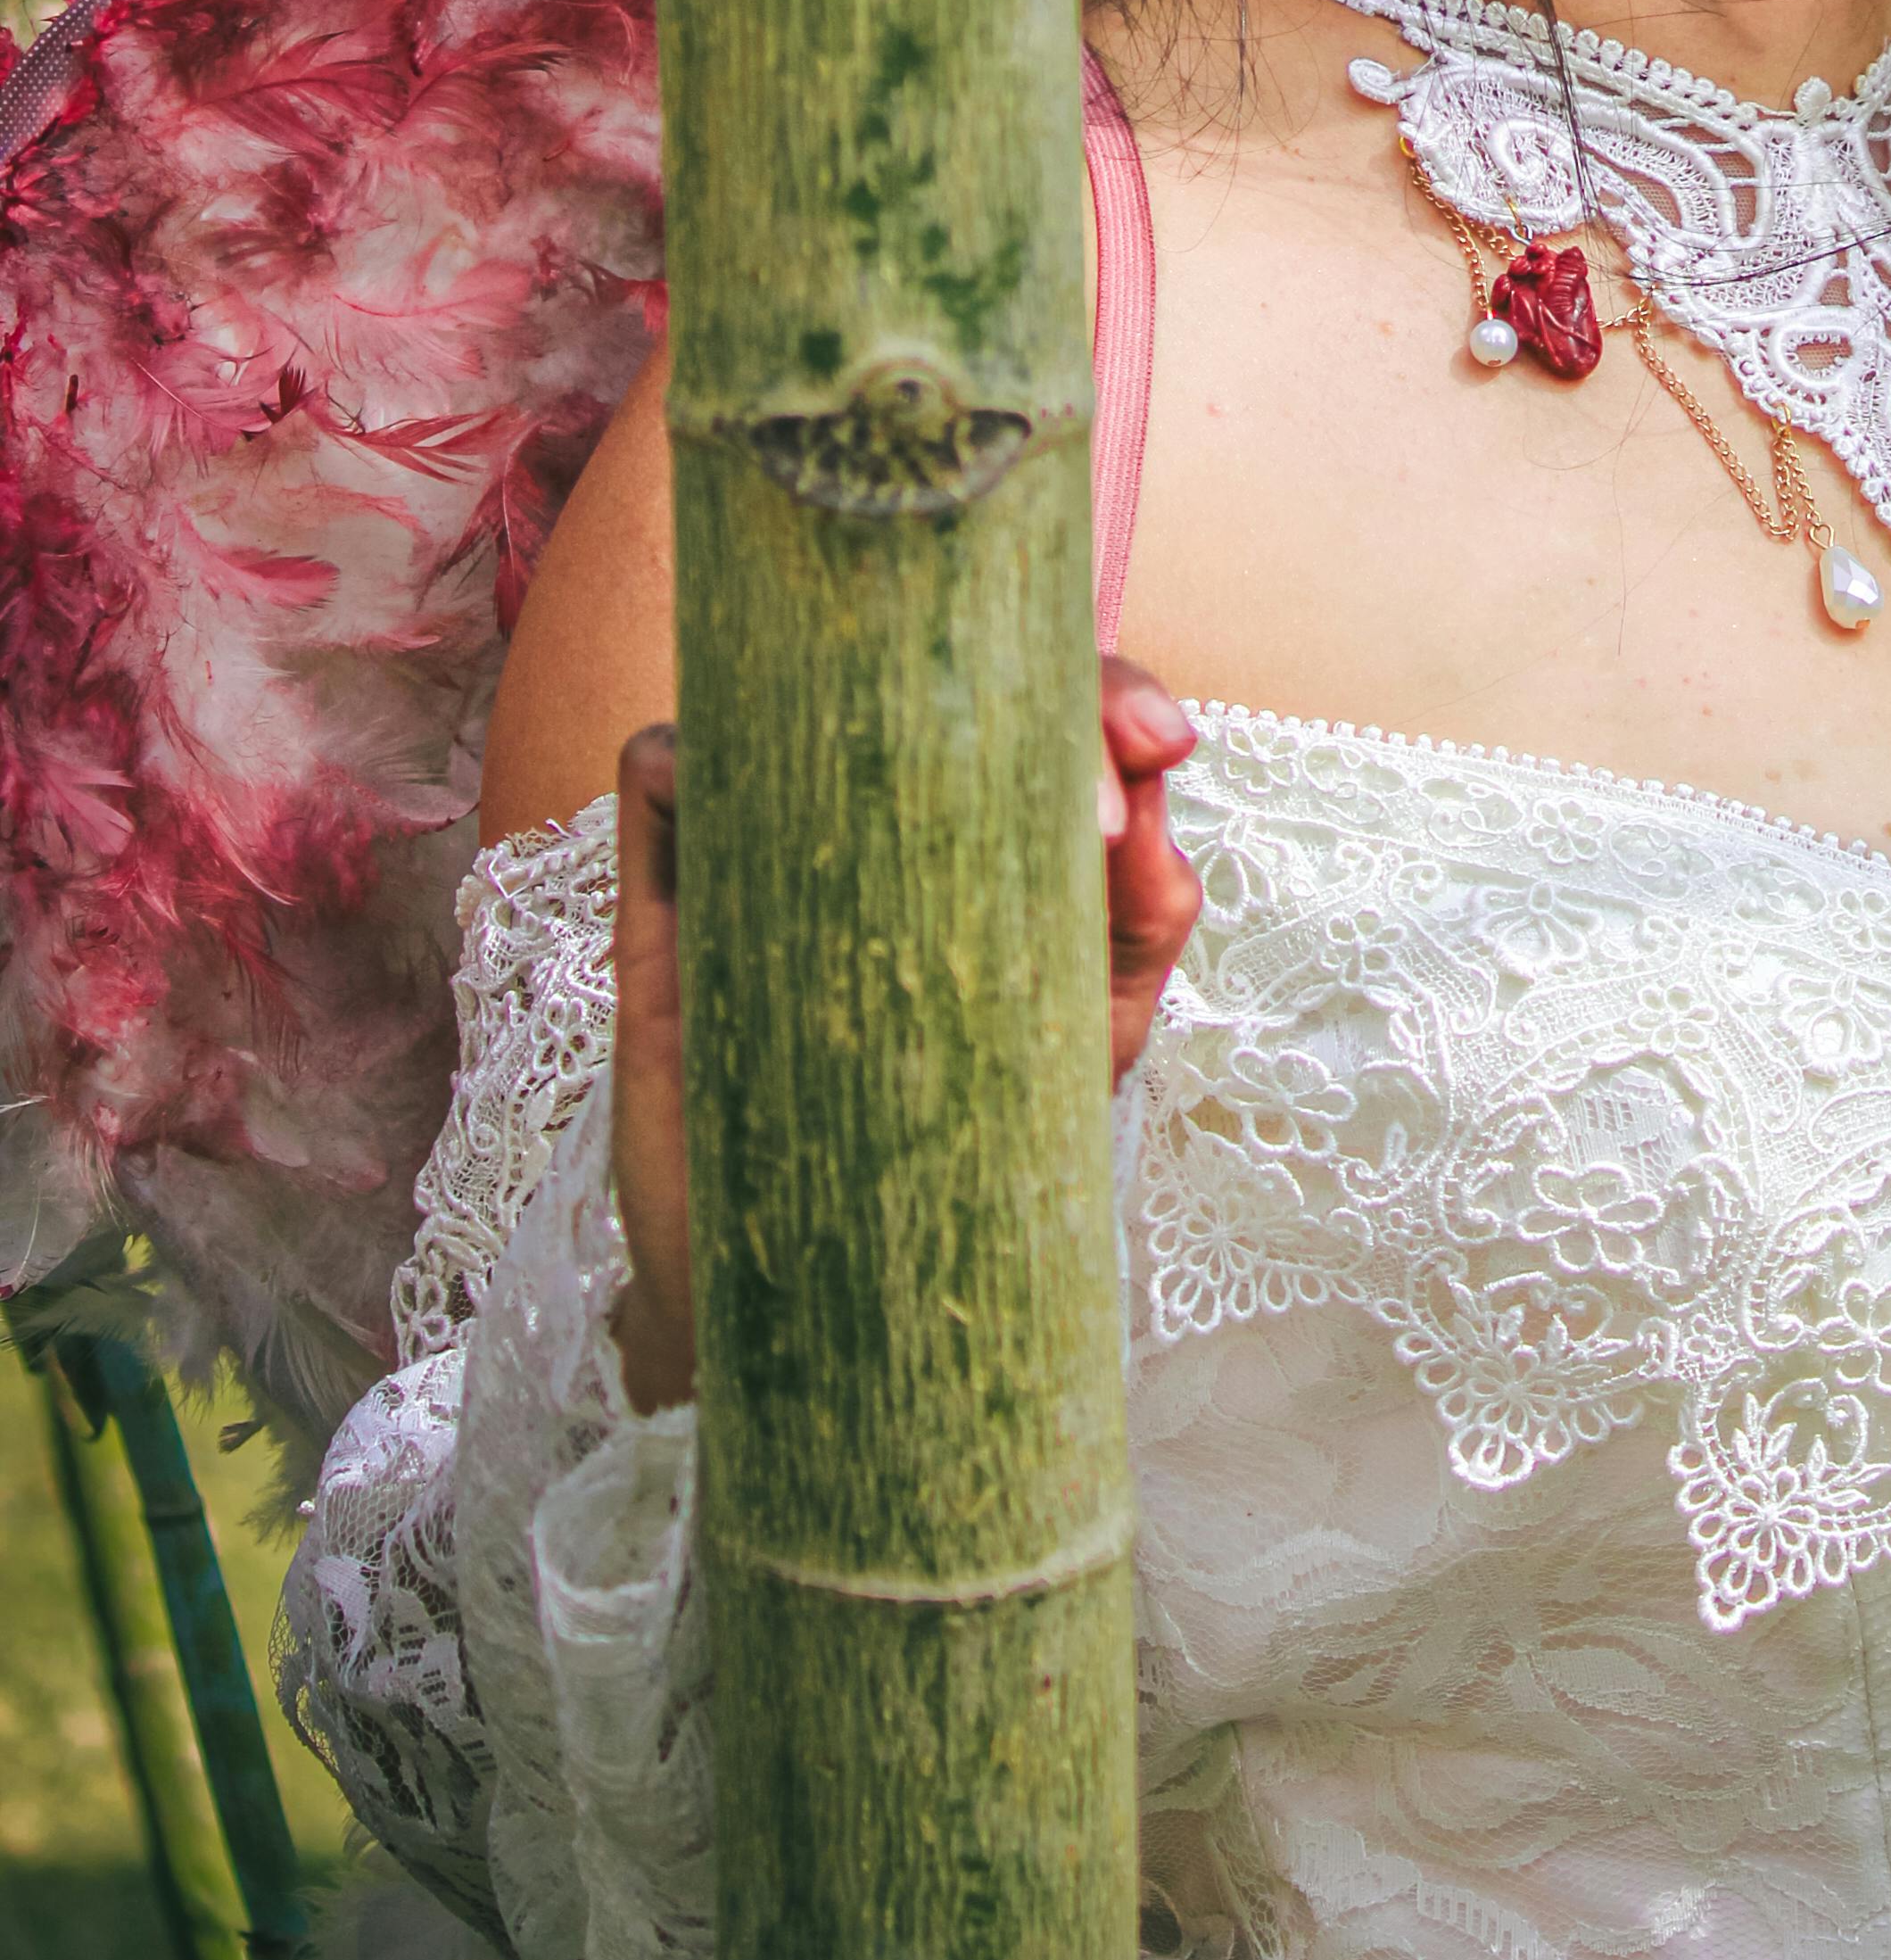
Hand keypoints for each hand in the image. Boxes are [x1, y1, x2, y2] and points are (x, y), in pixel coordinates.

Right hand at [604, 660, 1205, 1418]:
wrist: (823, 1292)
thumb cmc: (964, 1139)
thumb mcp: (1080, 1038)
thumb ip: (1135, 931)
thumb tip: (1158, 828)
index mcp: (985, 821)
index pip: (1045, 704)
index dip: (1108, 695)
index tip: (1160, 747)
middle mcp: (879, 808)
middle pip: (932, 668)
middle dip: (1031, 691)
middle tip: (1103, 791)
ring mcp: (770, 841)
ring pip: (786, 697)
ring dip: (855, 691)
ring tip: (951, 772)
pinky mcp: (668, 911)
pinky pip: (661, 777)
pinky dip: (687, 756)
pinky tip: (736, 775)